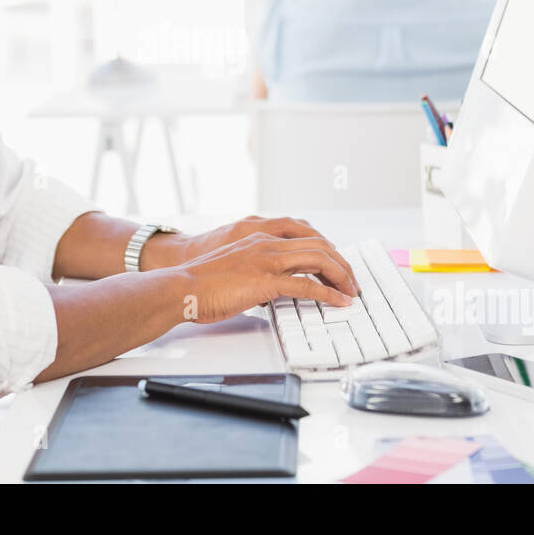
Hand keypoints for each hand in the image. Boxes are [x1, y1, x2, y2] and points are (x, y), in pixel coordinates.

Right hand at [172, 231, 360, 325]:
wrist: (181, 286)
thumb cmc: (202, 280)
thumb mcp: (233, 262)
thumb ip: (254, 265)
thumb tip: (270, 284)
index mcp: (258, 234)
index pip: (304, 232)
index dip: (326, 247)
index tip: (336, 262)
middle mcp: (266, 242)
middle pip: (319, 244)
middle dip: (341, 262)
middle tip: (351, 280)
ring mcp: (267, 260)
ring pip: (319, 259)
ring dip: (341, 276)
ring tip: (351, 291)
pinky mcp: (265, 282)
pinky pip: (307, 286)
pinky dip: (328, 294)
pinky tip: (338, 302)